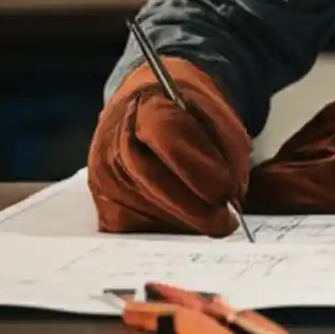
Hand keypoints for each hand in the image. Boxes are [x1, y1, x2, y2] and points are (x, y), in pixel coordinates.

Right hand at [87, 58, 250, 235]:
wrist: (144, 113)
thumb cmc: (186, 115)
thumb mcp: (217, 114)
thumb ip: (229, 148)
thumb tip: (232, 195)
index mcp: (146, 105)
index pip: (167, 133)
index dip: (199, 167)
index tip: (226, 190)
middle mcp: (114, 140)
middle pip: (152, 178)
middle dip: (195, 207)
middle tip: (227, 222)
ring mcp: (103, 175)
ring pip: (146, 209)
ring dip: (185, 221)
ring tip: (211, 219)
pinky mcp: (102, 206)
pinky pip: (136, 228)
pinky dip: (167, 229)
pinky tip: (185, 221)